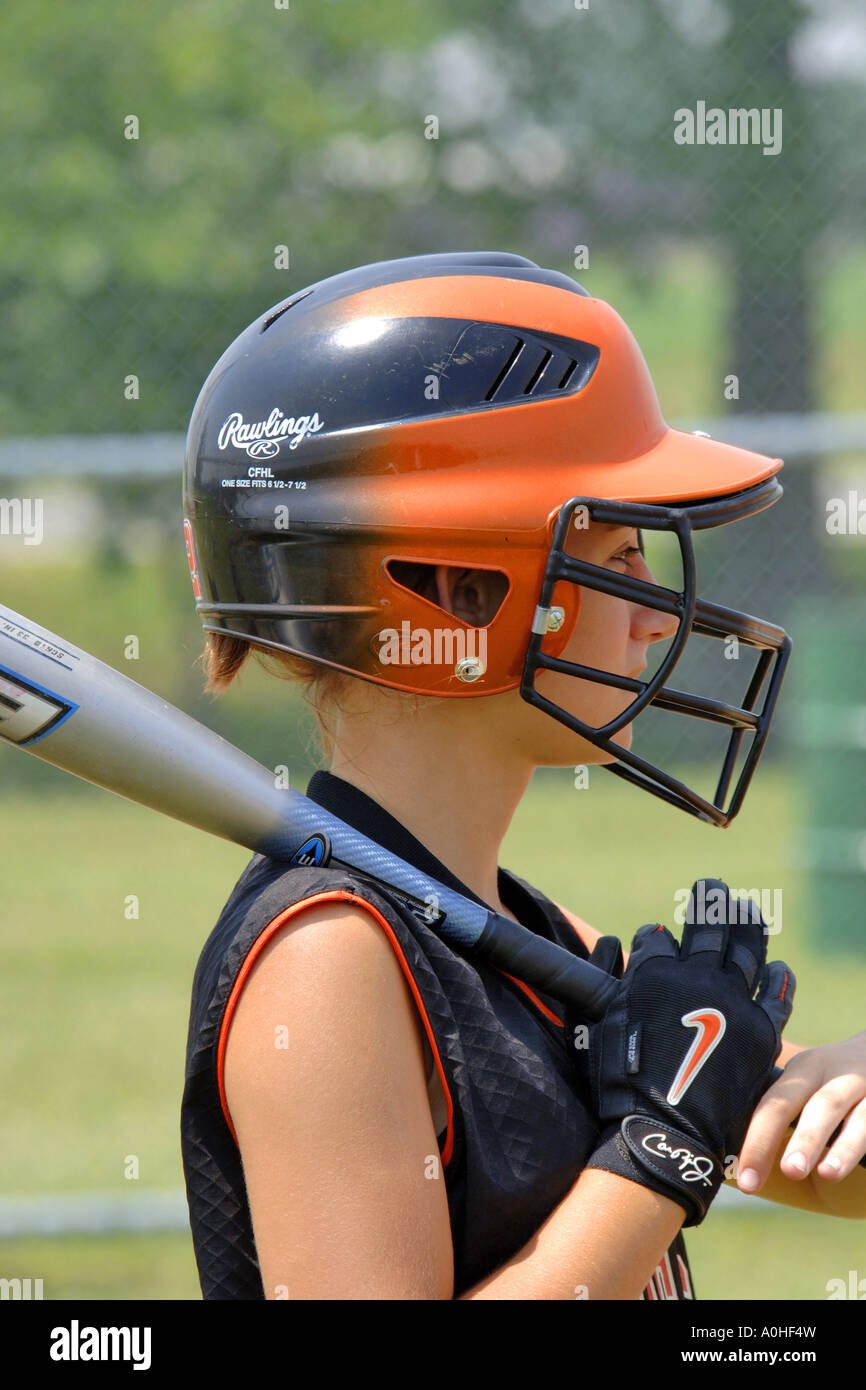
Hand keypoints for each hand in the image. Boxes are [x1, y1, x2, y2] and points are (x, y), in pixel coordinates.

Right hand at [581, 879, 794, 1225]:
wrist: (662, 1127)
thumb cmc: (618, 1080)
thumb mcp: (593, 1020)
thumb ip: (602, 974)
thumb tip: (614, 940)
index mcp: (654, 973)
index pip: (657, 938)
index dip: (655, 936)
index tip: (658, 935)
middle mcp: (696, 979)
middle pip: (709, 930)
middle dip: (711, 905)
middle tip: (717, 890)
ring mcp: (732, 1002)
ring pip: (745, 952)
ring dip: (748, 928)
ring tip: (750, 911)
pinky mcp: (760, 1032)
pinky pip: (775, 998)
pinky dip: (778, 980)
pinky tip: (780, 967)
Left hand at [736, 1031, 865, 1191]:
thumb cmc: (831, 1078)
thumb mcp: (806, 1079)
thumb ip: (780, 1109)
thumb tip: (738, 1166)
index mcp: (808, 1069)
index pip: (777, 1103)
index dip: (759, 1141)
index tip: (747, 1181)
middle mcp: (841, 1076)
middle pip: (822, 1105)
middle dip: (805, 1139)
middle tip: (789, 1171)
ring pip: (861, 1120)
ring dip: (844, 1148)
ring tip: (827, 1174)